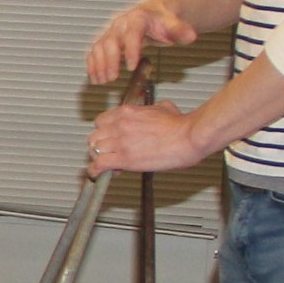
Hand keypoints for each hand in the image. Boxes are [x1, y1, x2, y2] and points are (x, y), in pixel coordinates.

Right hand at [86, 0, 196, 85]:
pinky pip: (94, 51)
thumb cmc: (164, 22)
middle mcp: (121, 23)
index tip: (131, 66)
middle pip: (110, 40)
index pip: (132, 33)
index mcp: (138, 18)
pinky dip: (92, 64)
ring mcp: (112, 31)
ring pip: (99, 46)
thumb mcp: (175, 26)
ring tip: (101, 82)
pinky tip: (95, 78)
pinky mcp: (106, 40)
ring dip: (98, 64)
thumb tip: (191, 36)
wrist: (155, 15)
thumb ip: (181, 32)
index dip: (130, 49)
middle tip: (112, 78)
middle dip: (110, 60)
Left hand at [86, 99, 205, 175]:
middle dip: (100, 146)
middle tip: (109, 153)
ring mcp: (120, 141)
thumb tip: (156, 111)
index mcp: (127, 111)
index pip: (101, 121)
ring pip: (95, 150)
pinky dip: (95, 171)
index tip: (111, 140)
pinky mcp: (124, 158)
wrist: (188, 137)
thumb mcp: (164, 107)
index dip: (104, 133)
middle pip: (95, 136)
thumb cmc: (181, 125)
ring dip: (99, 158)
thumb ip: (153, 109)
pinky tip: (97, 175)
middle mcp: (120, 124)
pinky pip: (99, 165)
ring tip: (108, 165)